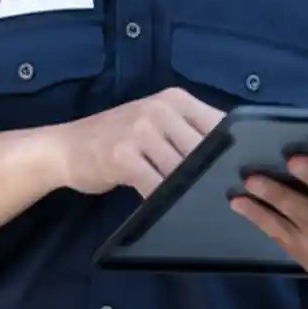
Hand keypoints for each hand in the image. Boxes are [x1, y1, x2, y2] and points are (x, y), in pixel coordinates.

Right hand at [49, 87, 225, 197]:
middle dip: (214, 176)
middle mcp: (160, 109)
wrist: (64, 147)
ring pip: (183, 169)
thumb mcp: (155, 125)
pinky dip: (164, 201)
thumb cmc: (116, 139)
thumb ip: (188, 134)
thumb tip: (232, 161)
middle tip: (223, 200)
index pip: (222, 124)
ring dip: (190, 192)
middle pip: (206, 149)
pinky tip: (166, 209)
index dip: (236, 152)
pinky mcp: (123, 156)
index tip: (243, 176)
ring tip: (196, 208)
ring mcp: (140, 130)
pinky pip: (156, 186)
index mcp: (175, 99)